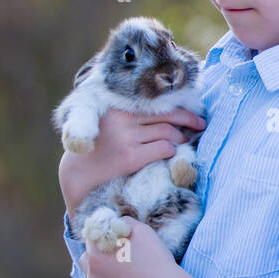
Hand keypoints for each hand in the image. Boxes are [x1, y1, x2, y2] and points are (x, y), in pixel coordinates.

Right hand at [60, 107, 206, 212]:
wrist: (77, 174)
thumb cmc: (98, 148)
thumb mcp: (110, 123)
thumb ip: (132, 116)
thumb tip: (170, 112)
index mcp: (117, 107)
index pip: (157, 104)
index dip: (179, 109)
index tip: (194, 114)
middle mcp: (122, 119)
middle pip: (167, 116)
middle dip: (189, 121)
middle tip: (201, 126)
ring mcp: (126, 137)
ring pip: (168, 133)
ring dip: (181, 138)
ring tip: (185, 141)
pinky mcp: (131, 156)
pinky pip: (164, 149)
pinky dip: (172, 151)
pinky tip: (172, 154)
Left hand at [78, 217, 180, 277]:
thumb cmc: (154, 259)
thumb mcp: (142, 230)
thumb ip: (124, 222)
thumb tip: (117, 223)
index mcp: (95, 256)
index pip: (90, 239)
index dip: (102, 235)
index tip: (114, 237)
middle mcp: (92, 277)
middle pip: (86, 260)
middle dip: (97, 255)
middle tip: (118, 255)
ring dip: (105, 274)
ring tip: (128, 272)